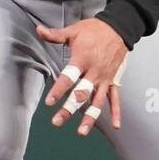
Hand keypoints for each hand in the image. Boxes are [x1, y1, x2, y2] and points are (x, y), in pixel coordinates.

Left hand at [36, 17, 127, 135]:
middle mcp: (94, 72)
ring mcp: (105, 78)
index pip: (69, 77)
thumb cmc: (95, 30)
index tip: (49, 102)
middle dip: (69, 109)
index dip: (58, 90)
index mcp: (82, 59)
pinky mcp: (113, 81)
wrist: (119, 27)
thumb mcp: (74, 31)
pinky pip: (116, 99)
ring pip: (97, 101)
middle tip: (57, 122)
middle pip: (81, 94)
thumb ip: (55, 34)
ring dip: (90, 117)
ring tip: (81, 132)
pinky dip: (116, 112)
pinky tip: (115, 126)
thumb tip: (39, 30)